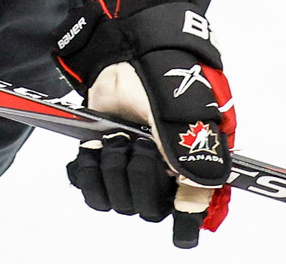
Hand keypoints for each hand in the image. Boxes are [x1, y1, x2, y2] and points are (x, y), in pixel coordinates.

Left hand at [53, 0, 236, 245]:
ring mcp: (132, 165)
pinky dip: (88, 171)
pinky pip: (90, 190)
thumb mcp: (189, 116)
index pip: (192, 210)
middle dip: (138, 178)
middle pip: (148, 209)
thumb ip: (196, 159)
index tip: (181, 234)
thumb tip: (198, 202)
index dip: (185, 223)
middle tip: (139, 145)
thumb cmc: (167, 77)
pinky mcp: (102, 159)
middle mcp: (164, 170)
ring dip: (111, 169)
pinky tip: (93, 148)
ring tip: (116, 138)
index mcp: (193, 160)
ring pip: (117, 202)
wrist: (128, 51)